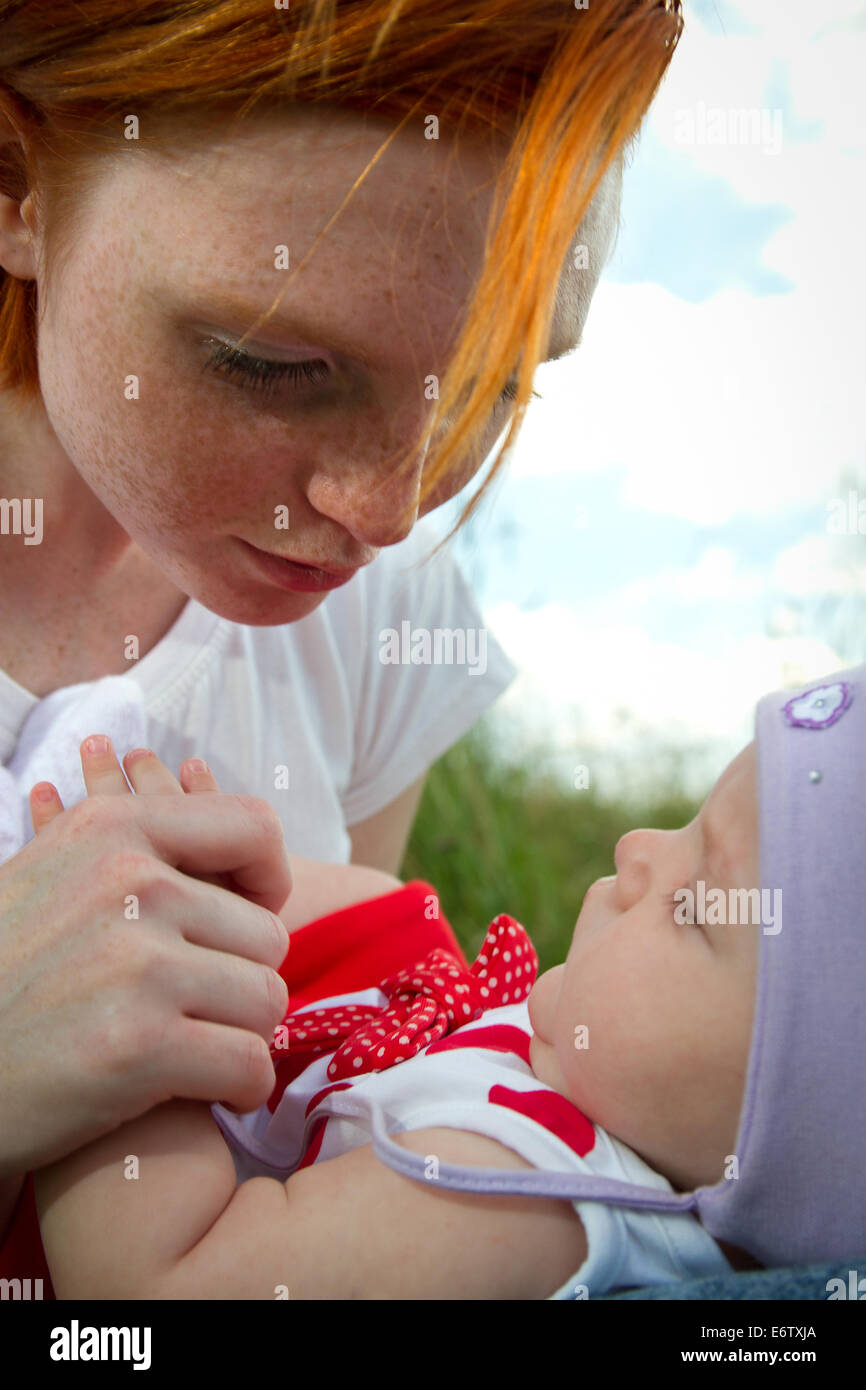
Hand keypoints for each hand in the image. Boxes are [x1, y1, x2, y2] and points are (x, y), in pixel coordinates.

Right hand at [0, 736, 289, 1177]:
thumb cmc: (6, 973)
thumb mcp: (53, 869)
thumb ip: (137, 842)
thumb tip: (196, 778)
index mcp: (113, 828)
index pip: (254, 827)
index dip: (268, 879)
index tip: (251, 918)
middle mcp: (131, 883)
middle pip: (268, 936)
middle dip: (244, 982)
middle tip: (200, 1010)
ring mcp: (137, 964)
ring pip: (267, 1001)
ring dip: (242, 1037)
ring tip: (198, 1048)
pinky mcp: (139, 1045)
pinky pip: (249, 1065)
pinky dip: (240, 1089)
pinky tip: (212, 1092)